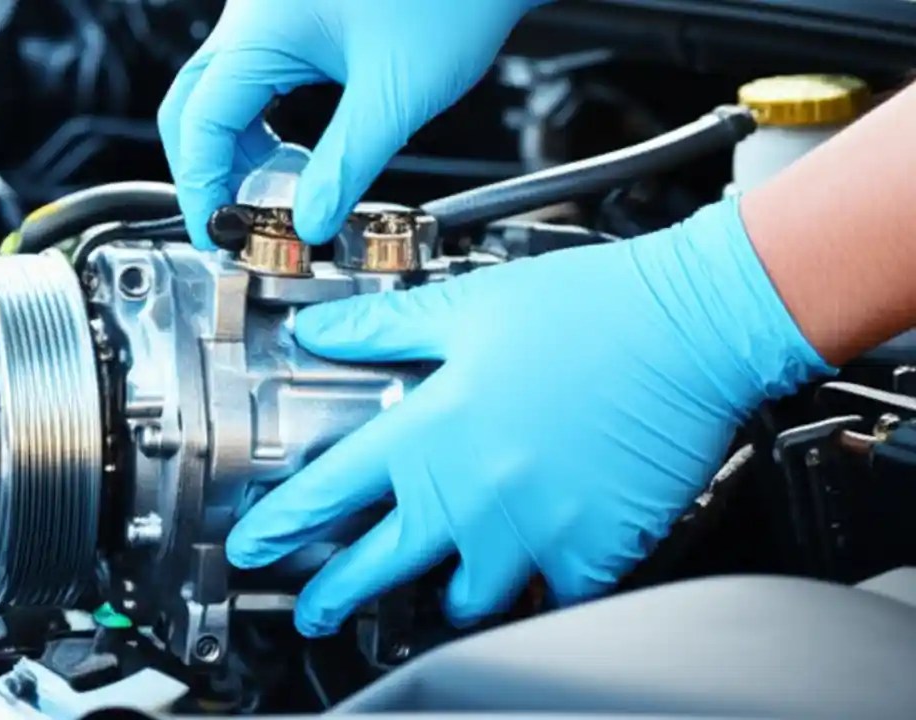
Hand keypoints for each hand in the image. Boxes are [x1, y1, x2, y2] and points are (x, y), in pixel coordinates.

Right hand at [158, 0, 544, 247]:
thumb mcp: (396, 96)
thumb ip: (345, 168)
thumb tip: (309, 223)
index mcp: (264, 22)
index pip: (201, 120)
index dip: (203, 186)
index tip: (218, 233)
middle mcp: (254, 8)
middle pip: (193, 103)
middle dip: (210, 169)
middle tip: (237, 221)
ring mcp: (269, 8)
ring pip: (218, 92)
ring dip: (237, 149)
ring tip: (279, 193)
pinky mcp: (291, 13)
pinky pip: (250, 76)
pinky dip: (258, 124)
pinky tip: (294, 154)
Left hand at [226, 198, 832, 636]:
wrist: (690, 325)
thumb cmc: (588, 309)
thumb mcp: (466, 306)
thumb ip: (381, 329)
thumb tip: (317, 329)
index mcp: (431, 430)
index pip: (329, 493)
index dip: (280, 526)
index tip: (254, 546)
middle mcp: (471, 492)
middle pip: (378, 567)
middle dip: (334, 596)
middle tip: (315, 612)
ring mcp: (532, 531)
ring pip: (465, 598)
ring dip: (444, 595)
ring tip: (439, 586)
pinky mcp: (593, 552)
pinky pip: (551, 600)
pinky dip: (537, 594)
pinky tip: (532, 579)